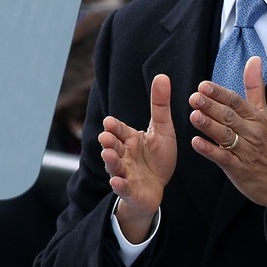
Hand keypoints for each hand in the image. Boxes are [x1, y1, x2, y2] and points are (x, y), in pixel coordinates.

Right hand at [99, 73, 176, 242]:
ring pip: (115, 166)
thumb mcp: (163, 130)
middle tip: (104, 137)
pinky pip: (123, 187)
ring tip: (107, 155)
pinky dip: (119, 184)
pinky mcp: (130, 190)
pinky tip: (116, 181)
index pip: (120, 131)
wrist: (156, 189)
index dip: (115, 128)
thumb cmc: (157, 158)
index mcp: (130, 139)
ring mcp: (125, 173)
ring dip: (110, 161)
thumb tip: (162, 76)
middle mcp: (123, 155)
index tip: (109, 122)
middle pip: (113, 147)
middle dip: (108, 143)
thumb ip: (160, 106)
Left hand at [188, 55, 266, 214]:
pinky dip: (210, 150)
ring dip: (209, 125)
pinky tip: (196, 143)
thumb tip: (253, 60)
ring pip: (226, 136)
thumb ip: (255, 88)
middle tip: (194, 97)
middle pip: (230, 117)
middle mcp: (251, 133)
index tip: (203, 85)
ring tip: (194, 115)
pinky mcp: (239, 169)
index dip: (220, 94)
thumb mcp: (263, 115)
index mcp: (255, 118)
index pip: (236, 102)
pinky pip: (224, 158)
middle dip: (211, 106)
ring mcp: (245, 151)